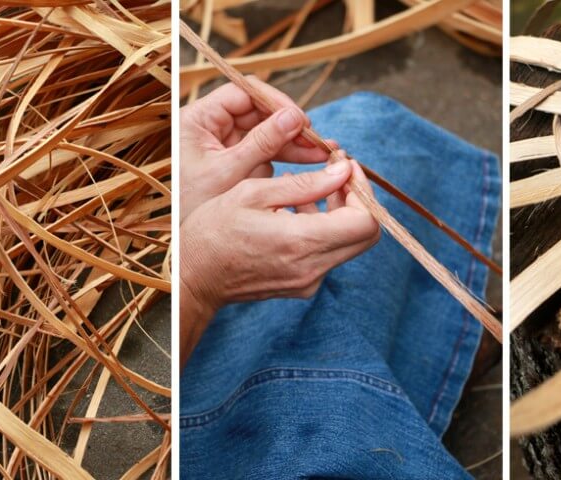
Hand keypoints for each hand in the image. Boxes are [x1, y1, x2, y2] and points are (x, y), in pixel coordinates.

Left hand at [179, 78, 336, 221]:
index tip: (300, 119)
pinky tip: (309, 165)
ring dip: (292, 143)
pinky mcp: (236, 163)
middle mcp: (211, 127)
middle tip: (317, 140)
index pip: (243, 93)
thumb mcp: (227, 172)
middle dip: (290, 126)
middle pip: (258, 112)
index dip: (275, 101)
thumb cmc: (191, 207)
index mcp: (198, 119)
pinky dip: (285, 158)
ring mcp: (225, 145)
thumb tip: (294, 117)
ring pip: (265, 133)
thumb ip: (261, 143)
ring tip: (321, 153)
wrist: (180, 248)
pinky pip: (264, 153)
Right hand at [179, 158, 380, 338]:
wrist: (194, 278)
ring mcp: (309, 280)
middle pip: (365, 234)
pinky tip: (294, 209)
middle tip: (336, 174)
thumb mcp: (254, 193)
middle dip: (357, 199)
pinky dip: (322, 227)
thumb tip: (343, 170)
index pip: (366, 221)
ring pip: (348, 243)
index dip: (363, 190)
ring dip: (339, 211)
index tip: (346, 168)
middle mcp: (312, 267)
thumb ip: (305, 183)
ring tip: (308, 187)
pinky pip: (328, 253)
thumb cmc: (214, 232)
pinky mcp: (303, 285)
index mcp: (302, 242)